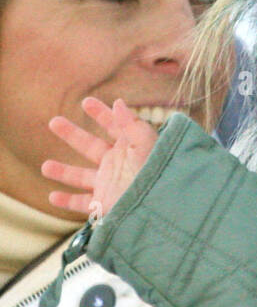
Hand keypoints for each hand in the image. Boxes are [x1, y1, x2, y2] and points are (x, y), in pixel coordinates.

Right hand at [42, 96, 157, 222]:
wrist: (161, 205)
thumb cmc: (159, 172)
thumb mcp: (147, 144)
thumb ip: (132, 124)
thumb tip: (118, 103)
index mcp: (130, 148)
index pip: (114, 126)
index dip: (101, 113)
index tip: (86, 101)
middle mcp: (118, 165)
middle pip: (90, 147)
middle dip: (72, 134)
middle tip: (54, 121)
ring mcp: (110, 185)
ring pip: (81, 177)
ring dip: (63, 171)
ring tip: (45, 167)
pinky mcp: (105, 205)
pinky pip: (82, 204)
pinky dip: (66, 201)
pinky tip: (52, 196)